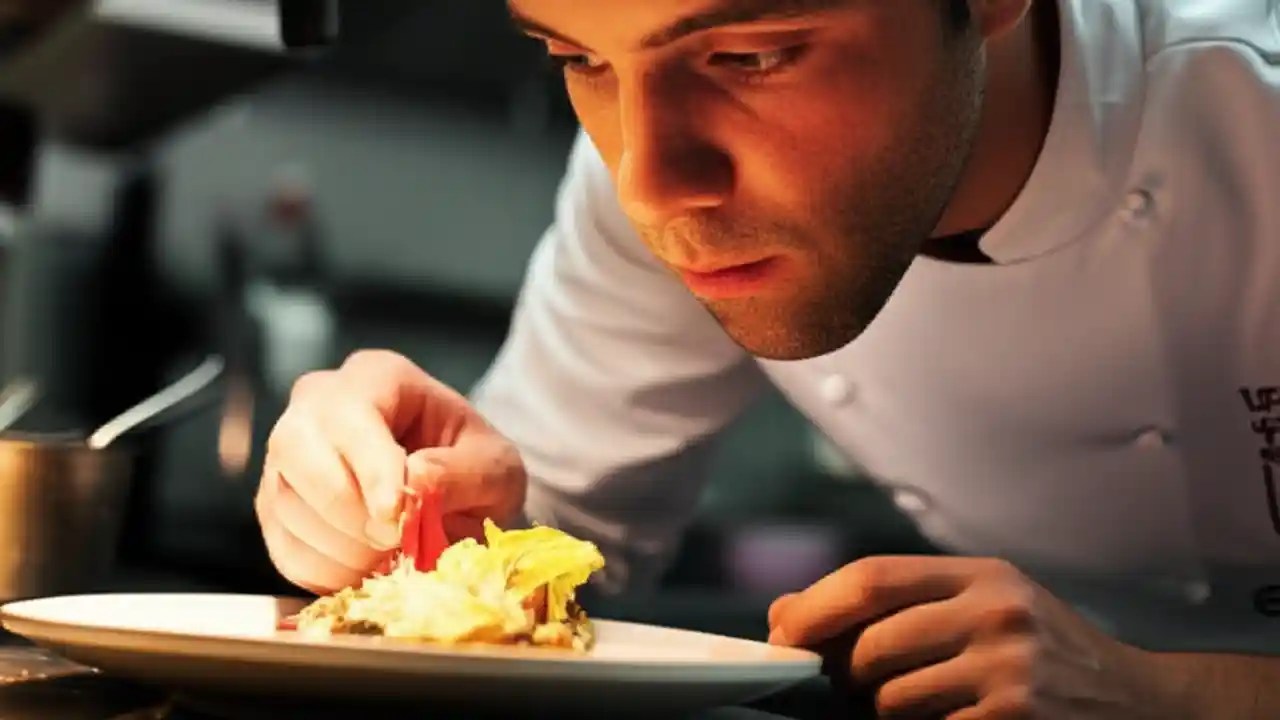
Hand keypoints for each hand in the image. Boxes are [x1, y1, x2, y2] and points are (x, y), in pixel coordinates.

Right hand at [255, 350, 526, 594]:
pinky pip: (281, 545)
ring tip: (391, 558)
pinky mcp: (276, 505)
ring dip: (340, 548)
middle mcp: (319, 403)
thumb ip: (463, 473)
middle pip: (296, 446)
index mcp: (378, 376)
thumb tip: (412, 484)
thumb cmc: (477, 468)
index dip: (369, 467)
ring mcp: (289, 454)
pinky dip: (324, 572)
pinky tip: (366, 571)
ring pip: (283, 499)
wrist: (460, 494)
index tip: (395, 514)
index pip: (353, 413)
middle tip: (395, 542)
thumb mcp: (497, 467)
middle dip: (346, 508)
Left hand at [768, 556, 1175, 718]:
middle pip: (872, 645)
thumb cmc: (1044, 652)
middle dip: (840, 674)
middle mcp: (997, 614)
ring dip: (876, 712)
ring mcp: (1010, 672)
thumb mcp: (978, 606)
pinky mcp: (1014, 718)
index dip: (813, 608)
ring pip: (890, 700)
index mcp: (981, 576)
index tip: (781, 635)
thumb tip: (784, 612)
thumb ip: (892, 603)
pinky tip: (943, 719)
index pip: (871, 579)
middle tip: (837, 687)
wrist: (1140, 704)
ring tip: (897, 707)